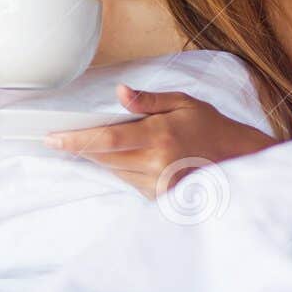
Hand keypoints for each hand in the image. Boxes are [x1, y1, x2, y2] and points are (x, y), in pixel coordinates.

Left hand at [41, 83, 274, 197]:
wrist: (241, 160)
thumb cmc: (211, 127)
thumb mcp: (183, 102)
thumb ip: (148, 100)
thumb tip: (119, 92)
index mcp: (160, 137)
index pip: (107, 140)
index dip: (75, 140)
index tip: (51, 139)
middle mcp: (157, 165)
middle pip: (104, 157)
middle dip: (84, 146)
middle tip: (67, 134)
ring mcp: (159, 185)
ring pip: (114, 170)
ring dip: (106, 156)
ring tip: (120, 141)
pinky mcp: (160, 198)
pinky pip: (128, 181)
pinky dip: (123, 168)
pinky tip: (136, 156)